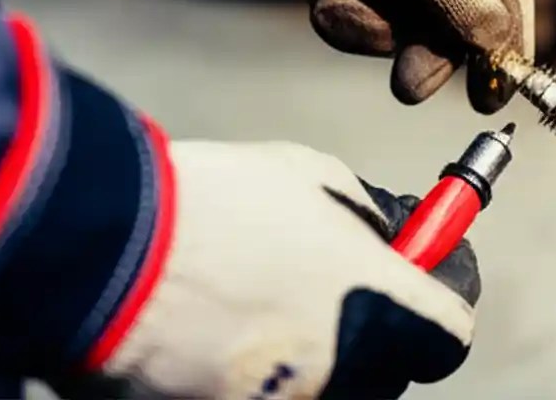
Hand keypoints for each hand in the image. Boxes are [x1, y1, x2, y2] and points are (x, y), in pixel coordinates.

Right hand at [79, 141, 479, 399]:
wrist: (106, 247)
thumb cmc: (215, 202)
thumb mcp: (315, 177)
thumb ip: (365, 216)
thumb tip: (387, 236)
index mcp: (380, 306)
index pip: (449, 333)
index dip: (439, 299)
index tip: (427, 278)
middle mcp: (344, 372)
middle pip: (388, 368)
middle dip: (373, 329)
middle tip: (333, 288)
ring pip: (325, 386)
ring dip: (312, 354)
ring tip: (258, 302)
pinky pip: (262, 396)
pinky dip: (252, 373)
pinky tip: (217, 330)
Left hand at [212, 0, 534, 113]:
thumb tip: (501, 47)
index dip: (506, 43)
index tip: (492, 97)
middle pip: (459, 9)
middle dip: (428, 45)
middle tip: (407, 87)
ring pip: (410, 16)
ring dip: (375, 28)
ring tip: (333, 9)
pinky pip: (370, 9)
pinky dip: (348, 15)